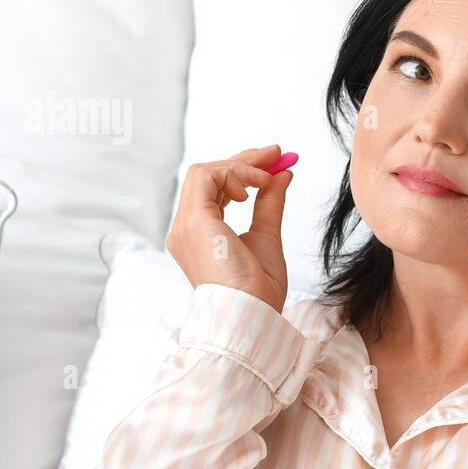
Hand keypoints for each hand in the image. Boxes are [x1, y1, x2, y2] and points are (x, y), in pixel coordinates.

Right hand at [166, 144, 293, 312]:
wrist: (252, 315)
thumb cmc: (259, 291)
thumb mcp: (267, 237)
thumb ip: (269, 204)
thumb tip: (282, 175)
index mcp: (200, 236)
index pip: (213, 191)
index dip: (242, 172)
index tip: (275, 162)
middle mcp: (186, 229)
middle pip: (207, 178)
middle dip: (243, 160)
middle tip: (277, 152)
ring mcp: (185, 226)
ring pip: (203, 173)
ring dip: (240, 164)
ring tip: (270, 170)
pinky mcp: (193, 222)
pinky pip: (207, 177)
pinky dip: (235, 174)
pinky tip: (258, 185)